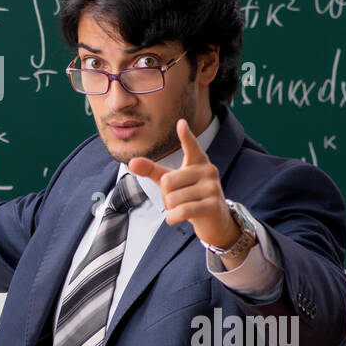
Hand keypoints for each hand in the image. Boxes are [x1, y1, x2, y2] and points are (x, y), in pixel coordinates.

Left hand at [128, 118, 239, 249]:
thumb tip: (131, 162)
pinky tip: (175, 219)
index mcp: (198, 162)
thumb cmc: (190, 197)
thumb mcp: (170, 182)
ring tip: (182, 208)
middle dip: (165, 196)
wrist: (214, 222)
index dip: (186, 136)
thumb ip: (152, 171)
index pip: (191, 146)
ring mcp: (213, 188)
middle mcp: (208, 170)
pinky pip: (182, 211)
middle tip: (178, 200)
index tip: (181, 123)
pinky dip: (172, 218)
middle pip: (167, 182)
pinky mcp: (213, 205)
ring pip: (173, 198)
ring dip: (170, 208)